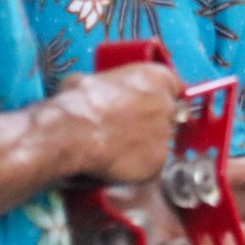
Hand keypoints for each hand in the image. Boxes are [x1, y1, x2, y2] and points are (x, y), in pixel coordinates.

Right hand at [53, 63, 183, 182]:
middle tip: (129, 130)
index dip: (159, 98)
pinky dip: (139, 167)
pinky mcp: (158, 162)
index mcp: (156, 77)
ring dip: (146, 146)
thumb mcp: (91, 79)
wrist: (71, 134)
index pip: (173, 87)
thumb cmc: (78, 103)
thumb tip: (99, 91)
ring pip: (161, 142)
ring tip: (119, 149)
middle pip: (170, 115)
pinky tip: (118, 164)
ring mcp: (165, 135)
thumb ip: (110, 85)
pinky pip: (153, 165)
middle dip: (153, 122)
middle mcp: (167, 105)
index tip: (148, 105)